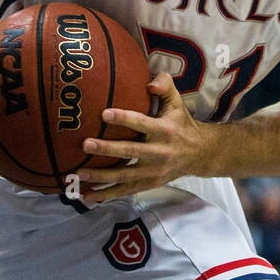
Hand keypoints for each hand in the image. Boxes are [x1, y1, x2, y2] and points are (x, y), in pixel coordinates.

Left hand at [75, 73, 213, 201]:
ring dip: (101, 176)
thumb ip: (165, 86)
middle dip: (107, 149)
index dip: (124, 118)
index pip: (142, 123)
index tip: (104, 113)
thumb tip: (149, 83)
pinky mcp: (149, 184)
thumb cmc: (181, 124)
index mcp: (164, 130)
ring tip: (79, 173)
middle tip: (85, 144)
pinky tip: (87, 195)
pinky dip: (107, 194)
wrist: (200, 153)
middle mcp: (160, 152)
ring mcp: (154, 171)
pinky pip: (126, 190)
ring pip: (125, 176)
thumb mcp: (177, 103)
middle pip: (130, 152)